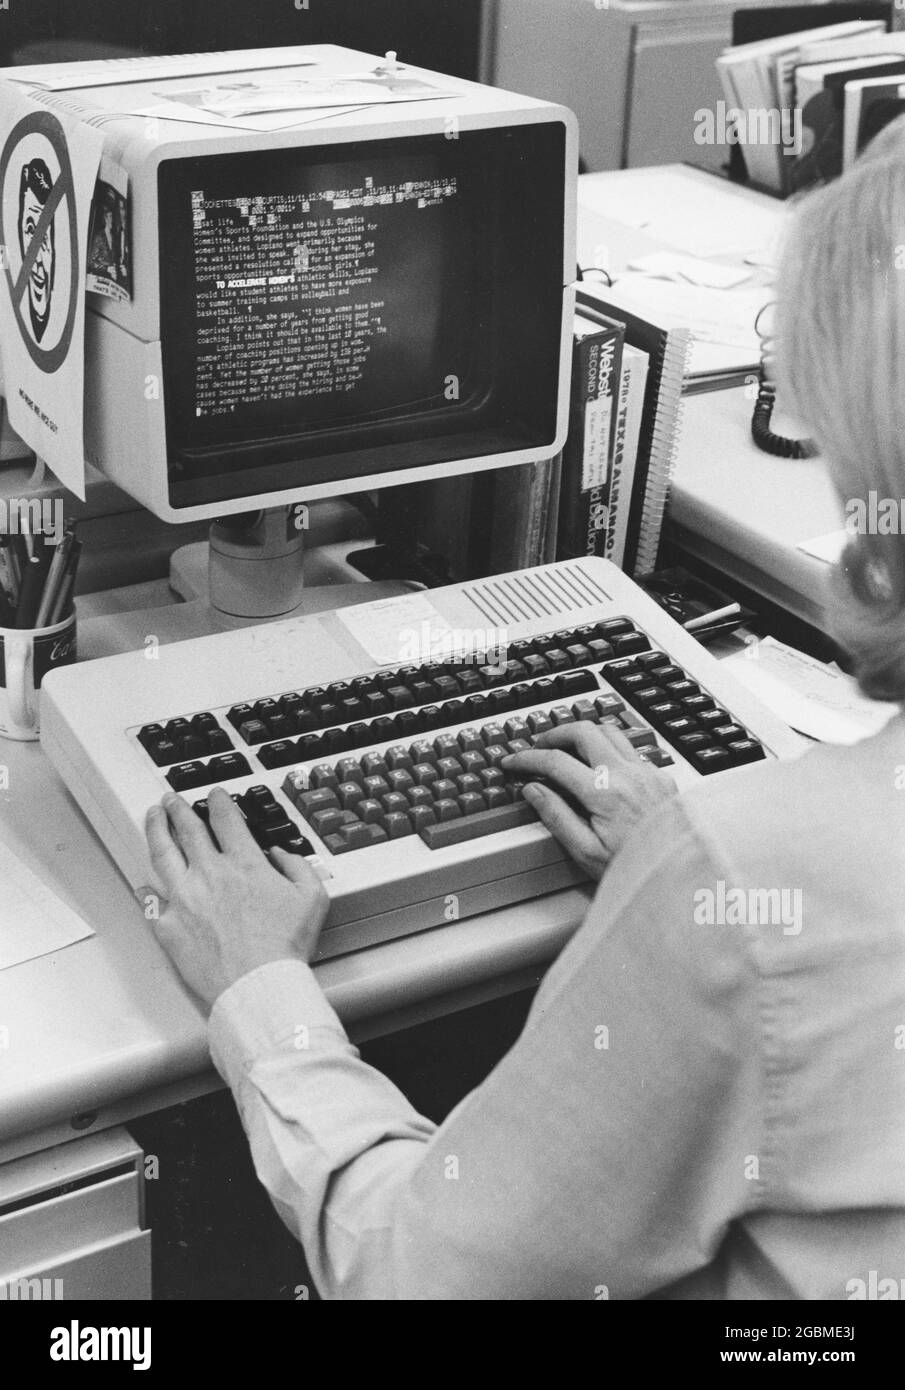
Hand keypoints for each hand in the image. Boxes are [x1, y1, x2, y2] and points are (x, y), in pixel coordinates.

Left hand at [144, 787, 329, 1010]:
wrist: (257, 984)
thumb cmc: (283, 947)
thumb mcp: (312, 898)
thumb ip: (298, 866)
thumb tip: (281, 855)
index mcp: (244, 864)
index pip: (226, 820)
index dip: (219, 801)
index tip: (216, 795)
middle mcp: (210, 874)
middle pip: (187, 829)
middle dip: (179, 809)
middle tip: (172, 800)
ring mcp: (184, 898)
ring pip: (162, 853)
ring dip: (156, 830)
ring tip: (153, 818)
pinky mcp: (169, 925)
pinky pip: (151, 902)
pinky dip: (146, 891)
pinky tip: (143, 884)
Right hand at [501, 722, 675, 880]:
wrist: (678, 875)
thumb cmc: (634, 867)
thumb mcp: (586, 852)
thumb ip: (556, 816)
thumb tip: (533, 790)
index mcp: (605, 794)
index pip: (556, 761)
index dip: (528, 758)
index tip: (513, 761)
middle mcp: (628, 775)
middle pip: (583, 731)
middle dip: (555, 734)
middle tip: (539, 747)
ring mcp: (647, 772)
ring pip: (610, 731)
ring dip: (584, 735)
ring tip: (567, 748)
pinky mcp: (660, 776)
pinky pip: (630, 748)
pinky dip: (609, 748)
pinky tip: (601, 764)